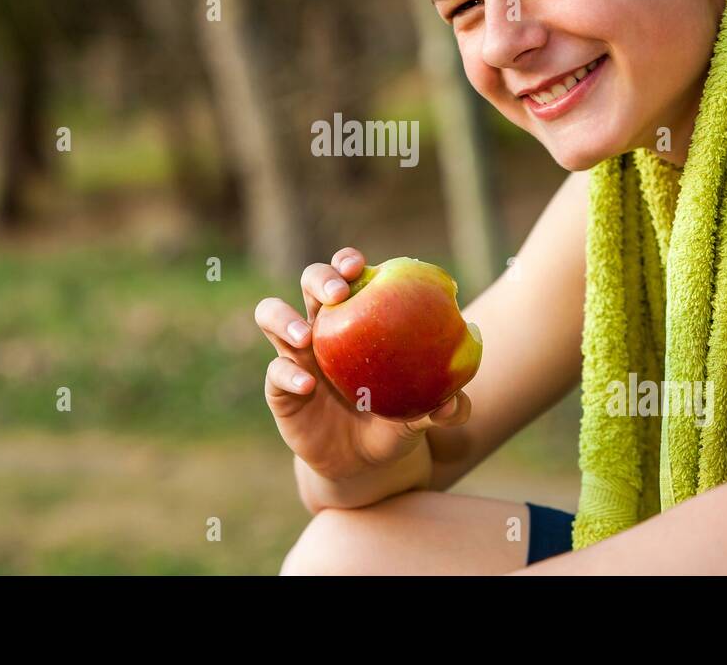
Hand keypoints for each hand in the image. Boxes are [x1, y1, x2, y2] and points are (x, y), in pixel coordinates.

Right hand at [255, 246, 471, 480]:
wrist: (363, 464)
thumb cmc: (395, 421)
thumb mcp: (421, 416)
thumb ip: (442, 409)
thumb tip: (454, 405)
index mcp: (358, 318)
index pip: (347, 273)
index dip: (347, 261)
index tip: (359, 267)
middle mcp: (323, 327)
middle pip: (310, 282)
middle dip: (320, 278)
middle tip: (338, 294)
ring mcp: (295, 355)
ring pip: (271, 314)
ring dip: (284, 317)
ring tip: (306, 336)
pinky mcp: (280, 389)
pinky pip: (276, 372)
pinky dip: (288, 374)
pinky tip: (307, 384)